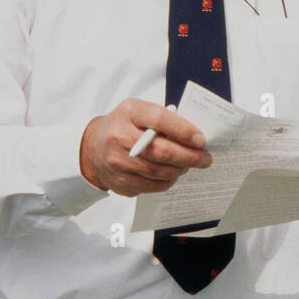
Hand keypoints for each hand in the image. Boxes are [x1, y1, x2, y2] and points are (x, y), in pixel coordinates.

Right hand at [79, 98, 210, 196]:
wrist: (93, 147)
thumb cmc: (125, 125)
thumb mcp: (140, 112)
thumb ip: (164, 119)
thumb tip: (194, 137)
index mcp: (128, 113)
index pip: (159, 120)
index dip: (183, 130)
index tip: (201, 139)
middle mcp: (119, 137)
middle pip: (162, 152)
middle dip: (189, 157)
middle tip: (205, 159)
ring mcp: (117, 162)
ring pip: (159, 172)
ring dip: (180, 169)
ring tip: (189, 165)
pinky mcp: (120, 182)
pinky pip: (152, 186)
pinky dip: (168, 181)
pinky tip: (173, 174)